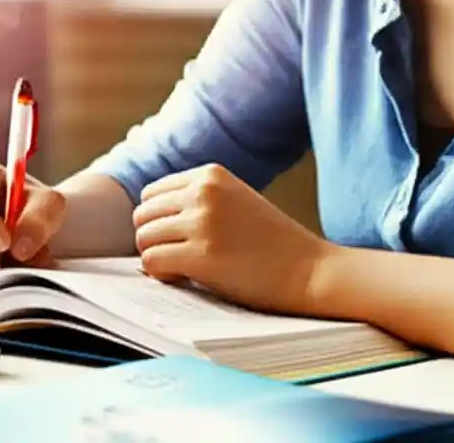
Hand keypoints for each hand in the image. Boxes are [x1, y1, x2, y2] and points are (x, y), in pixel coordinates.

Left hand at [133, 163, 328, 315]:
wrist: (310, 270)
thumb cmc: (271, 243)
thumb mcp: (235, 201)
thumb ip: (197, 200)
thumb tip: (143, 220)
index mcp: (211, 174)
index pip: (152, 193)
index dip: (159, 221)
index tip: (178, 239)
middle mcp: (203, 192)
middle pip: (143, 214)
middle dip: (154, 239)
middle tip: (177, 257)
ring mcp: (202, 222)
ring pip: (143, 238)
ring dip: (157, 257)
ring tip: (183, 268)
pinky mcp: (202, 255)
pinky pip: (152, 261)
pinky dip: (162, 274)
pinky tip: (184, 278)